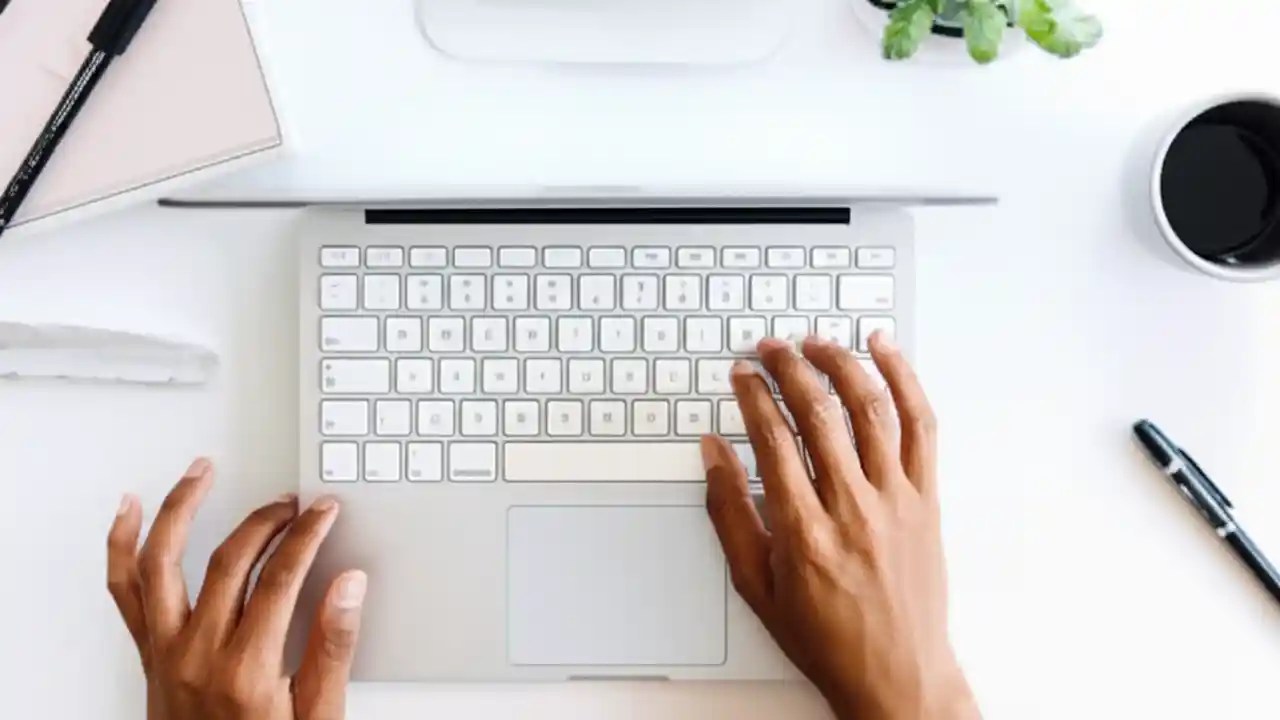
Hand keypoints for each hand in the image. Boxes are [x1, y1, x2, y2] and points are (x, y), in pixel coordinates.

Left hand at [107, 459, 365, 719]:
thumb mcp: (320, 717)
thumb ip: (332, 648)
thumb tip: (349, 588)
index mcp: (246, 670)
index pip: (282, 577)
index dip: (308, 535)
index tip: (325, 513)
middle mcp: (197, 656)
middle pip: (229, 560)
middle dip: (265, 520)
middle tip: (292, 504)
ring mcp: (165, 653)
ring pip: (160, 562)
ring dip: (179, 509)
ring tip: (199, 473)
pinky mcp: (150, 657)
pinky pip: (125, 591)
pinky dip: (121, 546)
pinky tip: (129, 513)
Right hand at [702, 334, 979, 719]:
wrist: (896, 675)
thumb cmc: (825, 636)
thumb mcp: (756, 584)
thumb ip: (730, 513)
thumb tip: (713, 453)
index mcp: (804, 533)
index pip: (773, 439)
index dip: (752, 396)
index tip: (740, 375)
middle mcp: (853, 509)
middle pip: (819, 414)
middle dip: (788, 369)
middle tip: (769, 349)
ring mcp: (897, 500)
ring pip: (870, 409)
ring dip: (840, 365)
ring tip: (816, 343)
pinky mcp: (927, 498)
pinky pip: (921, 426)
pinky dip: (905, 381)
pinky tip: (886, 351)